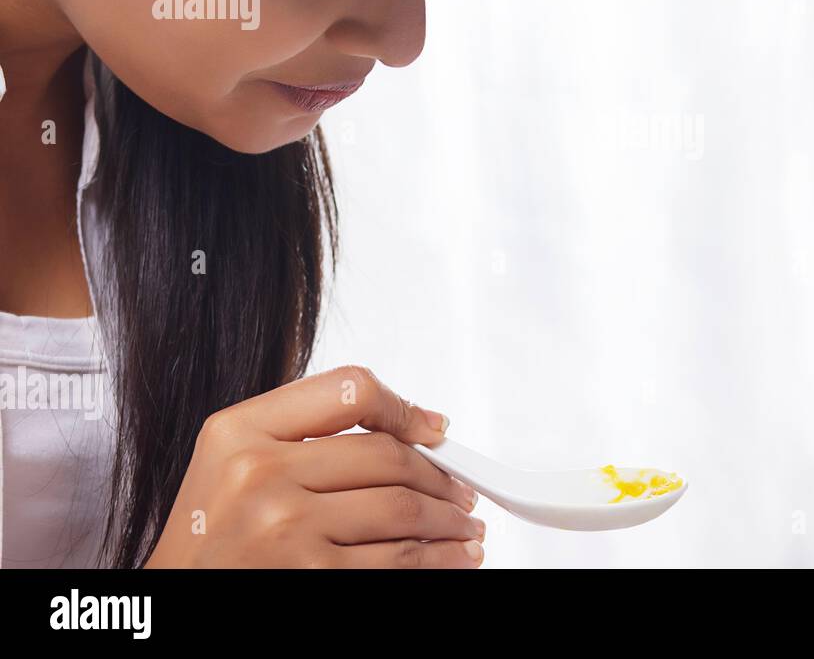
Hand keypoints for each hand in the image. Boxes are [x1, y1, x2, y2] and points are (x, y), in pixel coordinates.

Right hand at [142, 365, 484, 567]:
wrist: (167, 605)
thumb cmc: (208, 537)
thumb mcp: (233, 460)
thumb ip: (305, 434)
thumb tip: (410, 429)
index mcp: (241, 430)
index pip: (349, 391)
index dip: (405, 407)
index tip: (434, 430)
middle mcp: (260, 473)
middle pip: (387, 456)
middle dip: (441, 476)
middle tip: (463, 490)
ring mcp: (285, 526)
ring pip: (402, 510)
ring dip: (449, 520)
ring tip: (464, 526)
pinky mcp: (309, 574)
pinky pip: (394, 560)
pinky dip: (436, 560)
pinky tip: (451, 558)